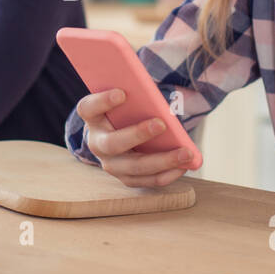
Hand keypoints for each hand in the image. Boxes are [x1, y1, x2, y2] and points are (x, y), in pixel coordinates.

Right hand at [76, 89, 194, 187]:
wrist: (119, 134)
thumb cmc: (126, 111)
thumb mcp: (127, 101)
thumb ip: (138, 97)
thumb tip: (160, 101)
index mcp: (93, 118)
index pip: (88, 108)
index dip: (103, 101)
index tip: (122, 93)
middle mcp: (96, 144)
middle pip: (112, 143)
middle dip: (138, 134)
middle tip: (161, 124)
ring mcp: (110, 164)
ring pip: (134, 167)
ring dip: (162, 161)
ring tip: (186, 153)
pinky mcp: (125, 178)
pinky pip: (147, 180)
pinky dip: (168, 174)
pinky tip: (185, 166)